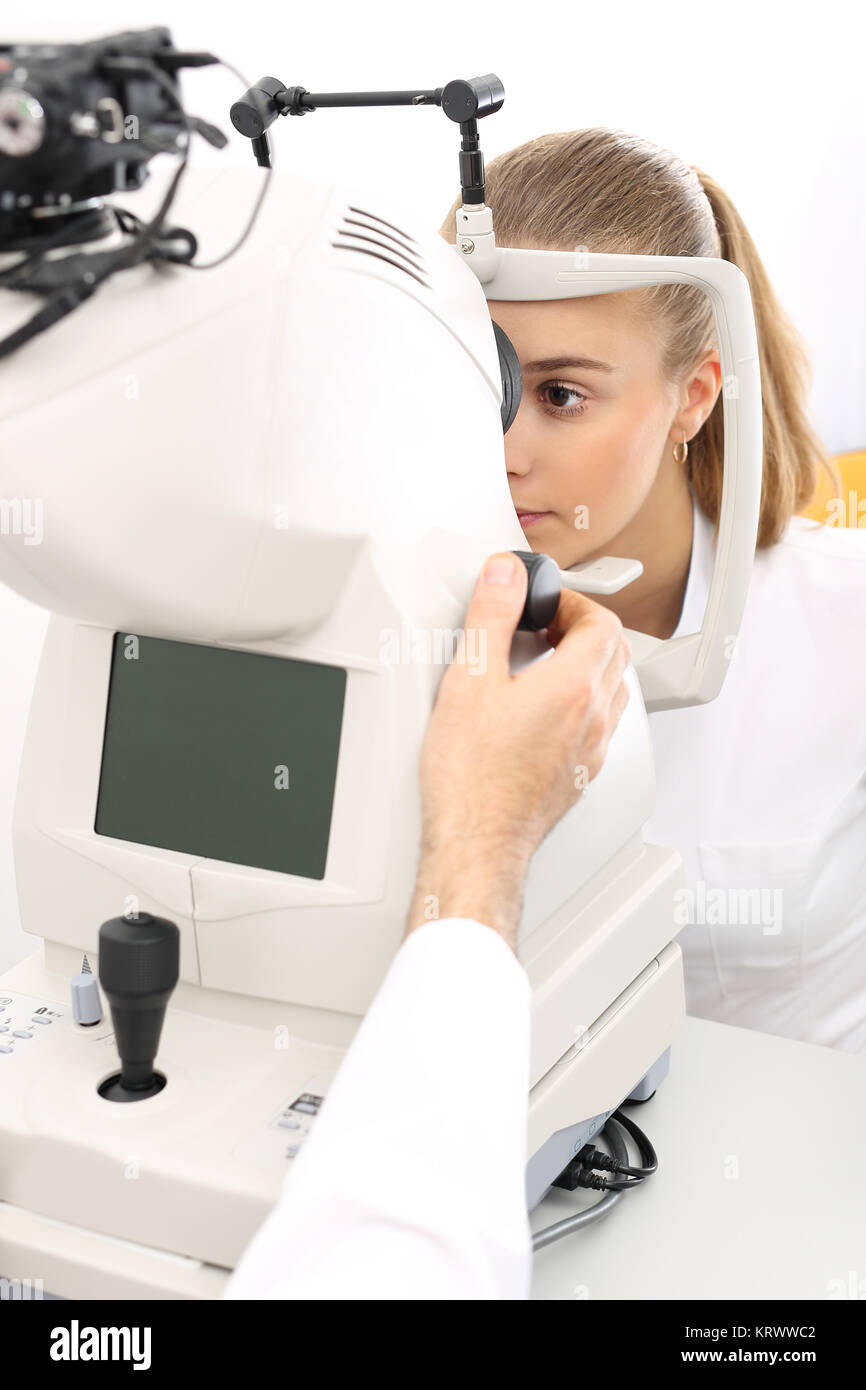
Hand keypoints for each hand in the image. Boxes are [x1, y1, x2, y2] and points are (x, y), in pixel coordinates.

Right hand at [406, 551, 631, 950]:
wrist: (477, 844)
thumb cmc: (471, 777)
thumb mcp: (469, 679)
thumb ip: (491, 616)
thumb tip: (506, 575)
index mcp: (574, 688)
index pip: (602, 623)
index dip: (575, 602)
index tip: (543, 601)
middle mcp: (594, 719)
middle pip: (615, 654)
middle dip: (585, 628)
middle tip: (546, 624)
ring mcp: (591, 752)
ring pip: (611, 691)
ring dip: (588, 665)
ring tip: (546, 661)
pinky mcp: (580, 777)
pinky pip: (598, 726)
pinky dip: (582, 703)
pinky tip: (544, 710)